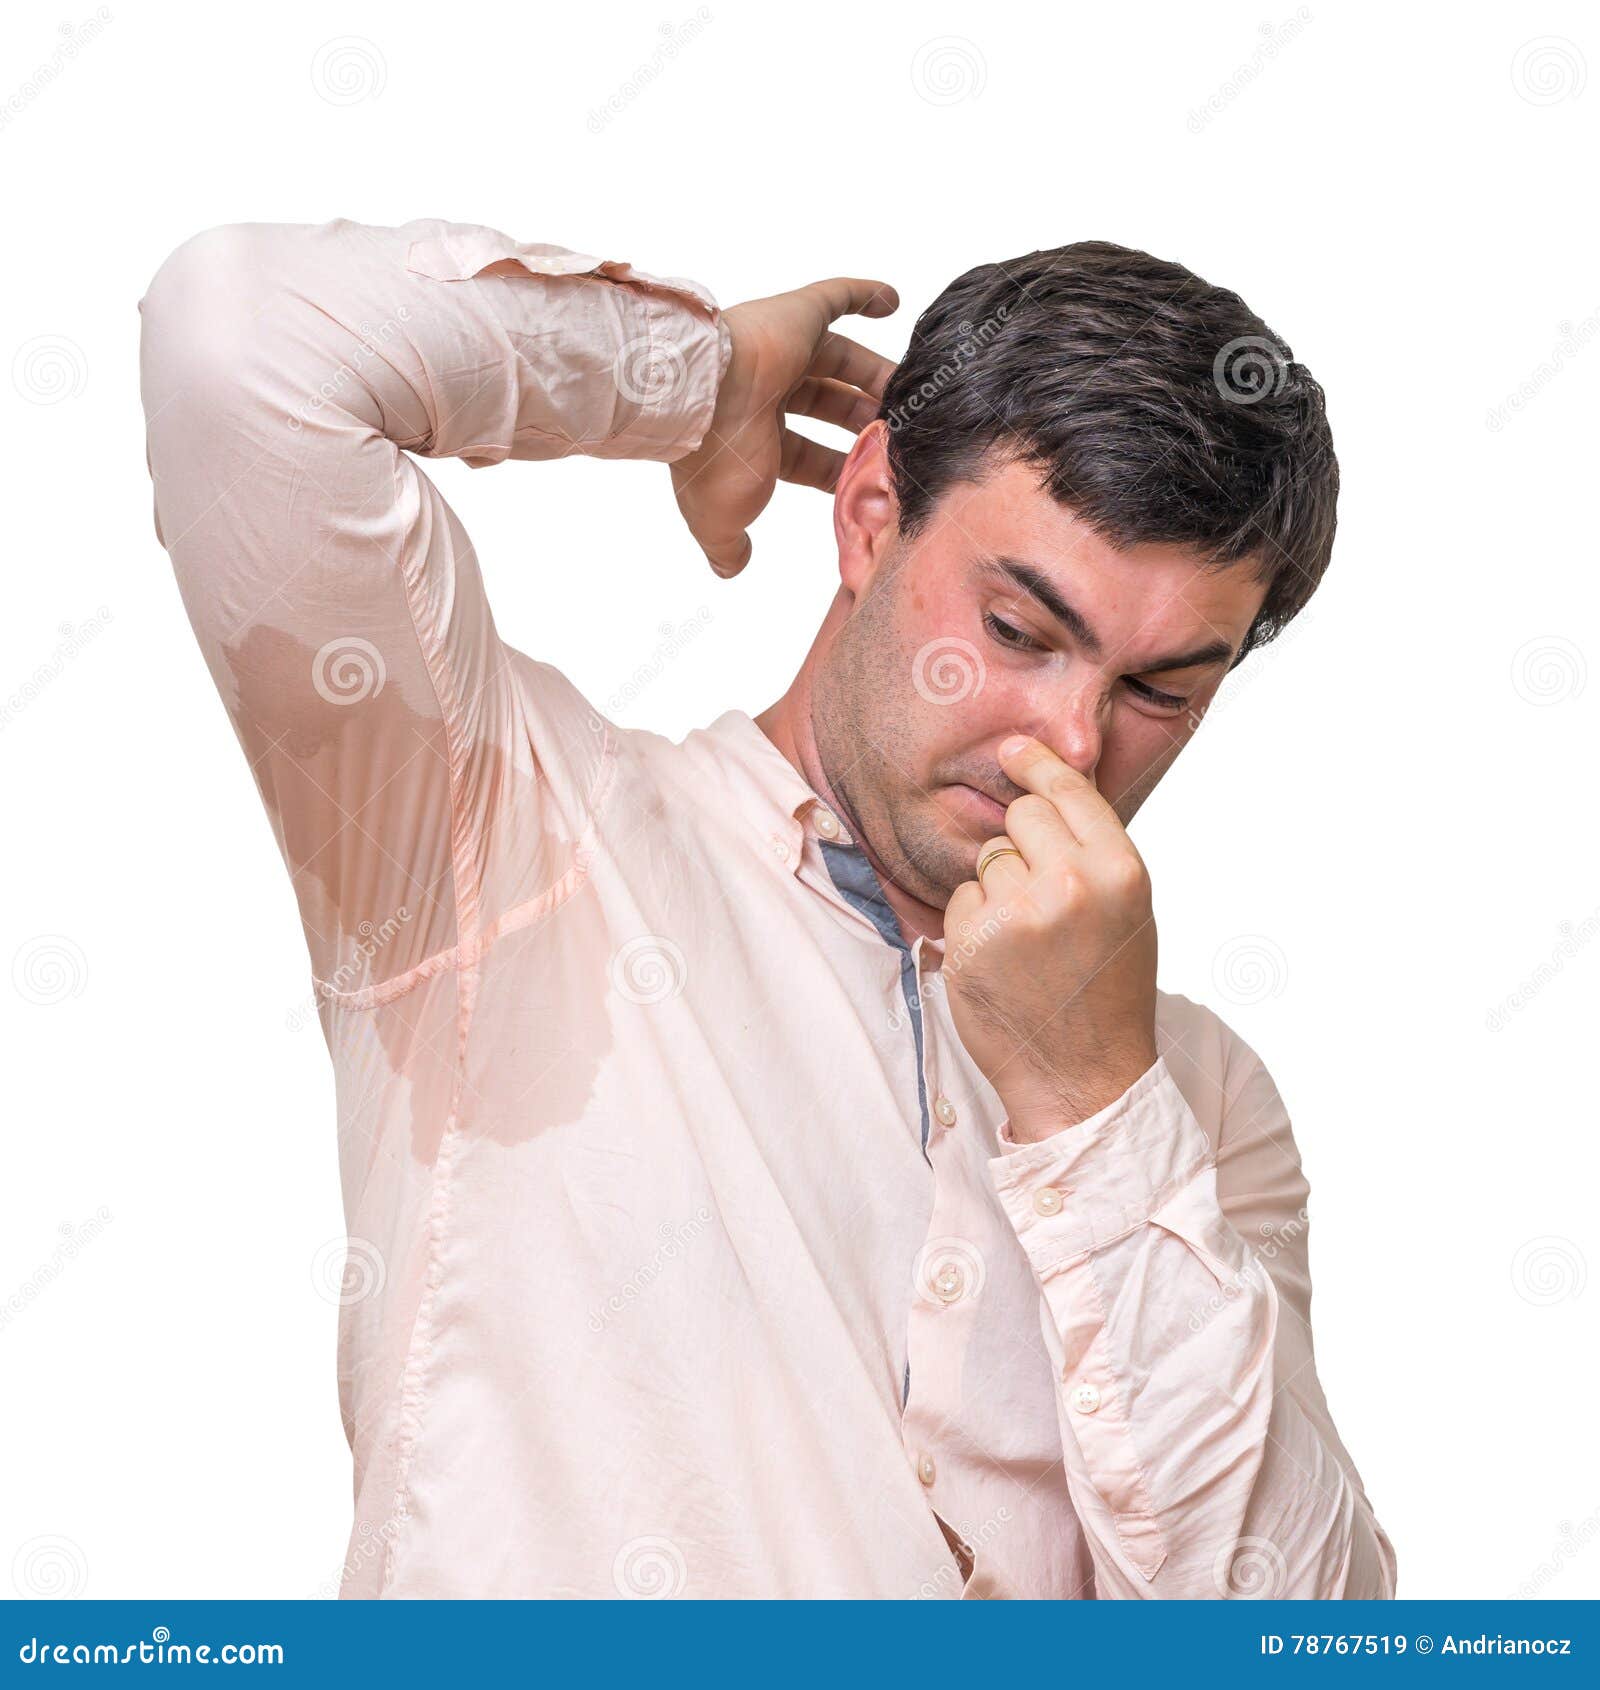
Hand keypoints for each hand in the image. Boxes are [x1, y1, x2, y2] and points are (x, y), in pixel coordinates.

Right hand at [670, 277, 897, 575]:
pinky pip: (836, 296)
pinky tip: (895, 301)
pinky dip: (866, 294)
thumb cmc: (712, 461)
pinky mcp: (796, 315)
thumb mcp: (721, 521)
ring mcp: (782, 349)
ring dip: (875, 375)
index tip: (869, 480)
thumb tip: (730, 566)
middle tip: (898, 435)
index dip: (837, 469)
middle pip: (827, 405)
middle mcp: (766, 391)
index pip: (805, 455)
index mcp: (751, 437)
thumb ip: (727, 545)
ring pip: (840, 359)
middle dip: (862, 422)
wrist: (699, 399)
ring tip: (912, 389)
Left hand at [941, 736, 1159, 1140]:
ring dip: (998, 887)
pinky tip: (1001, 959)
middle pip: (1021, 814)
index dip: (1036, 765)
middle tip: (1040, 893)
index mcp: (1121, 870)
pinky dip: (972, 922)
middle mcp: (1071, 883)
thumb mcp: (1129, 910)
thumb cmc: (1108, 990)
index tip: (1013, 748)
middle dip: (1022, 841)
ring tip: (1027, 939)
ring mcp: (1018, 912)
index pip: (1069, 790)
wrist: (1086, 1076)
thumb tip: (1048, 789)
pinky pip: (960, 898)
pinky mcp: (973, 940)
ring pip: (988, 857)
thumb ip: (1094, 851)